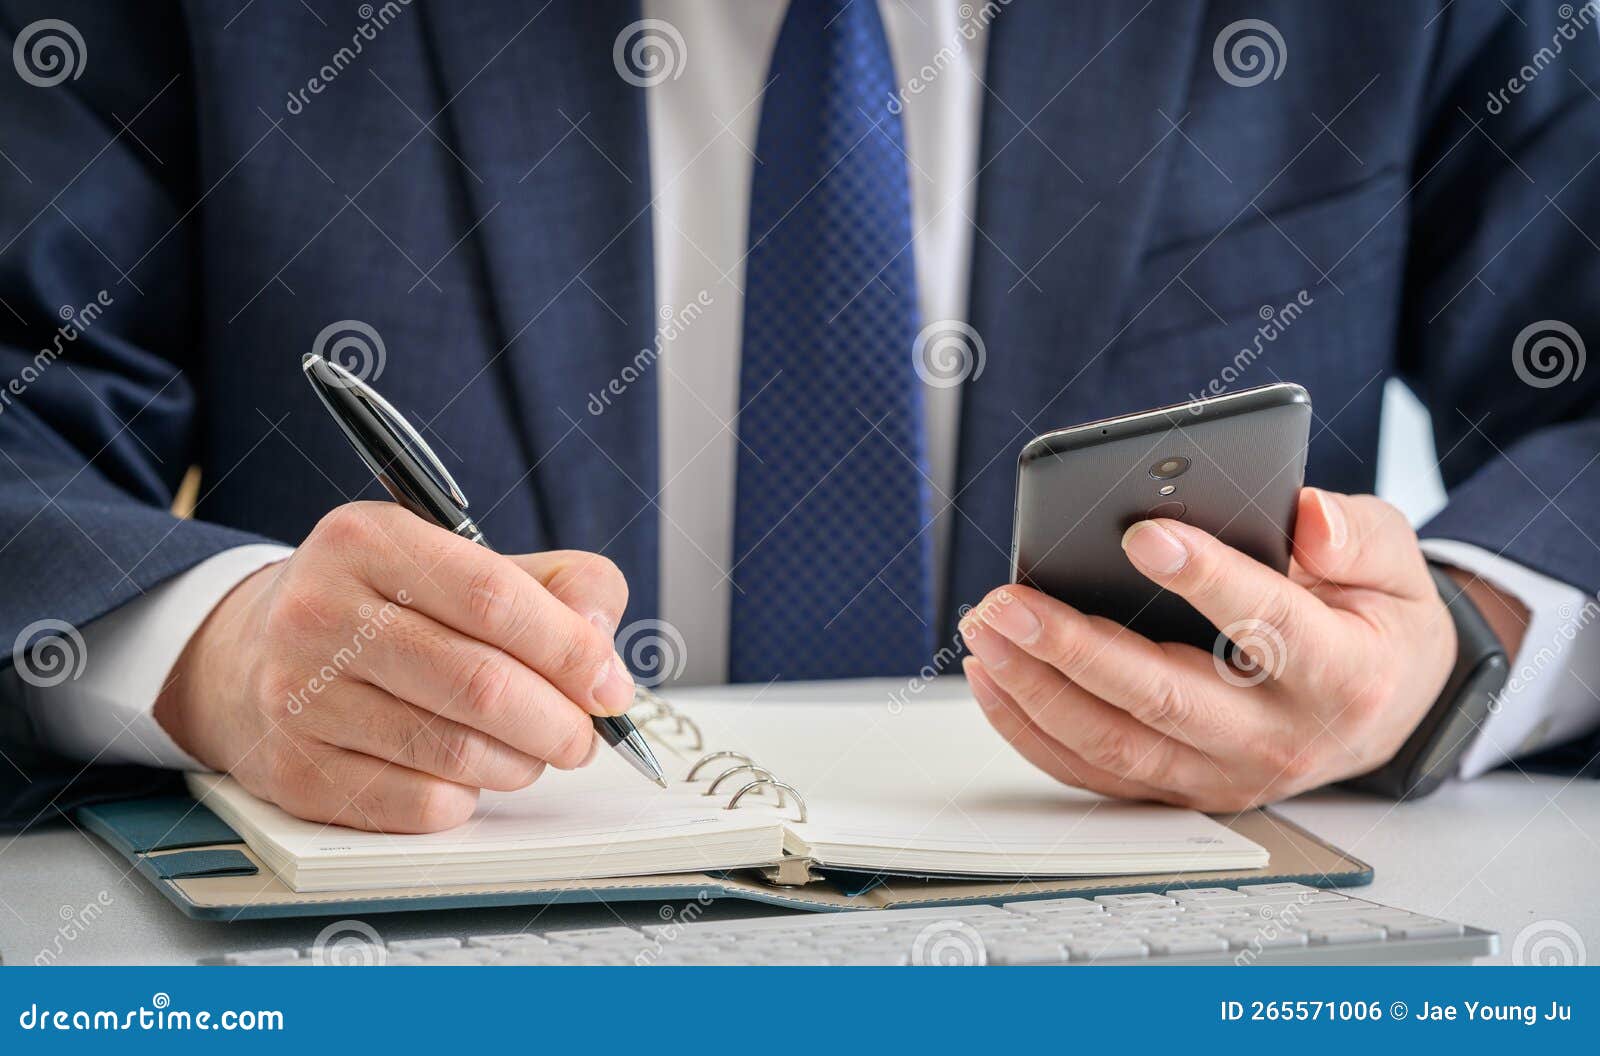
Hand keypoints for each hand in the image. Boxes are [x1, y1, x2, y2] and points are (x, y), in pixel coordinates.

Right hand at [154, 502, 633, 831]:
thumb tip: (603, 656)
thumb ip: (559, 587)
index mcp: (367, 541)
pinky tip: (465, 772)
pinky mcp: (293, 772)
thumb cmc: (385, 606)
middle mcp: (318, 613)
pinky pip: (418, 805)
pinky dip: (466, 797)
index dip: (570, 650)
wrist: (250, 652)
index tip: (611, 685)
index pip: (494, 598)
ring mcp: (297, 698)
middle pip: (480, 683)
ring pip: (455, 753)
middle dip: (559, 721)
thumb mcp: (465, 561)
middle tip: (585, 735)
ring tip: (531, 750)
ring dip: (520, 762)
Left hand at [959, 488, 1461, 810]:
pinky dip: (1033, 730)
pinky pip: (1094, 772)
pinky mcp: (1182, 790)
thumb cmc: (1376, 621)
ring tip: (984, 631)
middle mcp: (1277, 739)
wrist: (1390, 709)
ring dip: (1035, 691)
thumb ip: (1358, 535)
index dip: (1205, 579)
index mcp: (1341, 674)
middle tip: (1006, 601)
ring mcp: (1224, 775)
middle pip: (1162, 700)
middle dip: (1073, 648)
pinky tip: (992, 678)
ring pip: (1114, 746)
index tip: (1140, 533)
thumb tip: (1305, 517)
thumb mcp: (1396, 565)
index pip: (1267, 626)